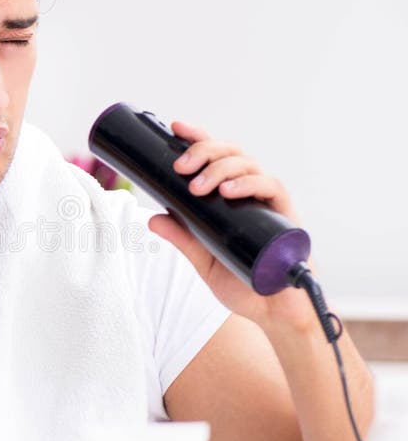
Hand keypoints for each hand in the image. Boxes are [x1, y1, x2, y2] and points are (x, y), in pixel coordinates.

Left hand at [146, 120, 317, 332]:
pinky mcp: (287, 217)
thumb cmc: (244, 283)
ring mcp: (270, 203)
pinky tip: (229, 191)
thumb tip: (152, 218)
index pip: (216, 158)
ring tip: (199, 185)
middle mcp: (251, 194)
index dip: (198, 139)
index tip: (175, 127)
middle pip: (231, 153)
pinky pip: (272, 188)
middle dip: (204, 151)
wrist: (275, 313)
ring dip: (220, 168)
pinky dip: (250, 184)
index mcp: (231, 198)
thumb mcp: (204, 261)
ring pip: (249, 164)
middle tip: (181, 167)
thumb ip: (183, 239)